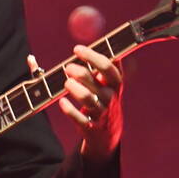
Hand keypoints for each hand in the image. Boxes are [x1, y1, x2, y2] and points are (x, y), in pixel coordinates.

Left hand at [58, 43, 123, 158]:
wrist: (107, 132)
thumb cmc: (102, 98)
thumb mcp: (106, 83)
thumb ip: (97, 64)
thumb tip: (83, 46)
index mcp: (116, 82)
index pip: (106, 65)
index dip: (91, 55)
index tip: (76, 49)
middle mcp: (110, 96)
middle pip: (94, 79)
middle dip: (78, 71)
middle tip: (67, 67)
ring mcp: (101, 112)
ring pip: (87, 98)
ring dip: (73, 88)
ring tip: (66, 83)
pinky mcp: (91, 126)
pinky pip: (79, 118)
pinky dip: (69, 109)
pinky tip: (62, 102)